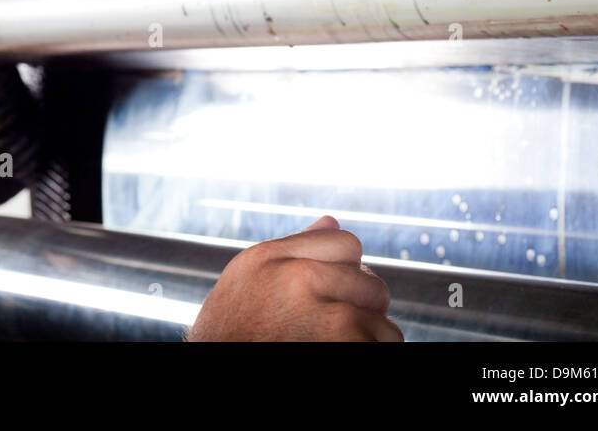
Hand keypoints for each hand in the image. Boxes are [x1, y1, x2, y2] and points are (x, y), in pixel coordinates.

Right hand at [186, 215, 403, 340]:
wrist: (215, 376)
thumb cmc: (229, 335)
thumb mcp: (248, 283)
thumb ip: (290, 251)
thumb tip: (331, 221)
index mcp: (270, 258)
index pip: (345, 242)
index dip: (345, 272)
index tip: (331, 298)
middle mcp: (298, 277)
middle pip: (371, 282)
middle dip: (362, 309)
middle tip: (333, 332)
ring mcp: (326, 313)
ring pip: (383, 324)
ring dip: (367, 342)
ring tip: (331, 346)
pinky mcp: (345, 342)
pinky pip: (383, 345)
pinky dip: (368, 353)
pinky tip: (337, 354)